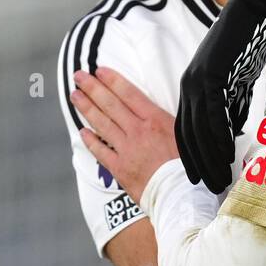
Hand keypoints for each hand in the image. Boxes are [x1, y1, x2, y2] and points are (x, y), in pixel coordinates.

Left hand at [71, 67, 177, 203]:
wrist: (182, 195)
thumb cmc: (190, 166)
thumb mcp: (186, 135)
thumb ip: (168, 121)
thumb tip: (161, 108)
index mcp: (156, 120)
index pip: (129, 94)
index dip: (113, 80)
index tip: (99, 70)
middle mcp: (138, 132)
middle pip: (111, 105)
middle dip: (93, 88)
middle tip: (79, 76)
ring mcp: (126, 150)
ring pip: (102, 124)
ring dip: (86, 108)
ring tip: (75, 95)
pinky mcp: (120, 169)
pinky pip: (100, 152)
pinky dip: (90, 140)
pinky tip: (82, 131)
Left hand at [176, 0, 265, 192]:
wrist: (250, 13)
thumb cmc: (244, 47)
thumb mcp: (232, 81)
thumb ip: (229, 107)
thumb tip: (232, 132)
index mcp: (189, 88)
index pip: (183, 130)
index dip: (189, 156)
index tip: (195, 178)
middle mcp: (188, 87)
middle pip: (188, 135)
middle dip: (197, 164)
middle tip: (207, 188)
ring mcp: (198, 82)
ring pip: (199, 129)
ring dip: (209, 157)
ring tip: (218, 179)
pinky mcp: (212, 76)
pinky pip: (214, 114)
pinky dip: (220, 137)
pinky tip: (227, 155)